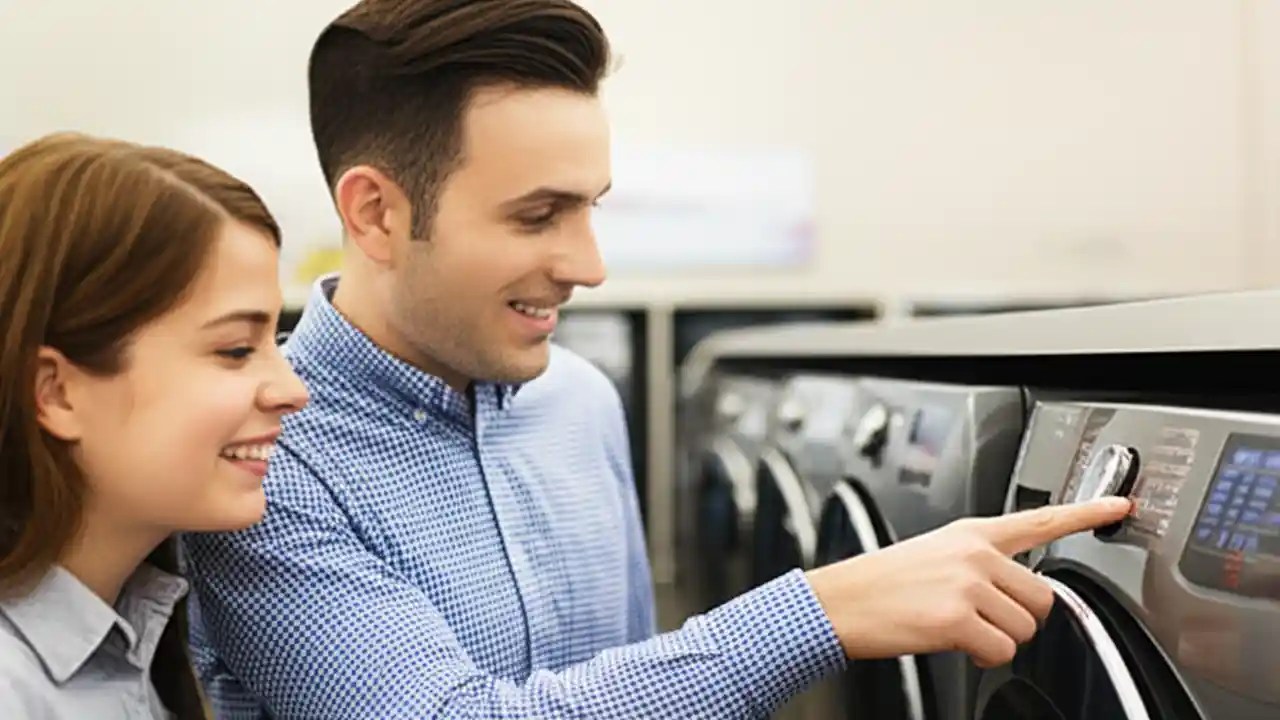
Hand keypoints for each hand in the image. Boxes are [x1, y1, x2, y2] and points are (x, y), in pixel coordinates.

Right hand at [805, 496, 1131, 667]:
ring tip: (959, 627)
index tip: (1119, 506)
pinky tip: (954, 643)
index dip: (1086, 513)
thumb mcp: (933, 553)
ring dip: (998, 639)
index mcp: (971, 533)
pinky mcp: (958, 618)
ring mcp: (968, 585)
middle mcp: (975, 554)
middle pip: (1042, 596)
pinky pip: (1002, 651)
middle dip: (1020, 617)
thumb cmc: (881, 583)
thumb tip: (1012, 587)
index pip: (1039, 518)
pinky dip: (983, 657)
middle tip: (983, 618)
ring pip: (1025, 628)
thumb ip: (978, 561)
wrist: (840, 602)